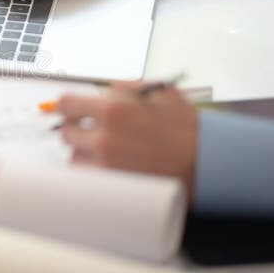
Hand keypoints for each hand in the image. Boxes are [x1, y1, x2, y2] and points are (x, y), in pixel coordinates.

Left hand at [57, 83, 197, 198]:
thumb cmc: (185, 127)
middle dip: (78, 128)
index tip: (70, 109)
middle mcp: (104, 137)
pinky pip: (86, 176)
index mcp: (113, 108)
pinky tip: (109, 165)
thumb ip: (123, 87)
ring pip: (74, 155)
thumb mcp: (157, 91)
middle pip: (66, 131)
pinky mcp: (112, 184)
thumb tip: (99, 91)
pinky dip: (92, 170)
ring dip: (85, 151)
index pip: (66, 103)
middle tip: (94, 130)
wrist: (208, 162)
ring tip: (108, 149)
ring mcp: (106, 164)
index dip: (67, 106)